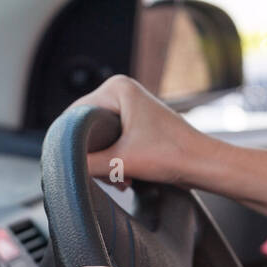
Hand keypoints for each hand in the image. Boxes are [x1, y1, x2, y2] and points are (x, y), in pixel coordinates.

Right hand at [71, 75, 220, 187]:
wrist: (203, 165)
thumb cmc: (171, 155)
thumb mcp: (120, 162)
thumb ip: (87, 164)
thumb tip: (64, 169)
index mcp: (117, 87)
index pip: (75, 115)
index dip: (73, 143)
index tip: (78, 165)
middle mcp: (123, 91)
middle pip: (88, 129)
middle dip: (95, 157)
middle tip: (108, 176)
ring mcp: (132, 107)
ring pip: (101, 139)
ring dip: (107, 164)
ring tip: (121, 179)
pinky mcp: (139, 124)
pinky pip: (115, 143)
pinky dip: (117, 162)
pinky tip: (127, 178)